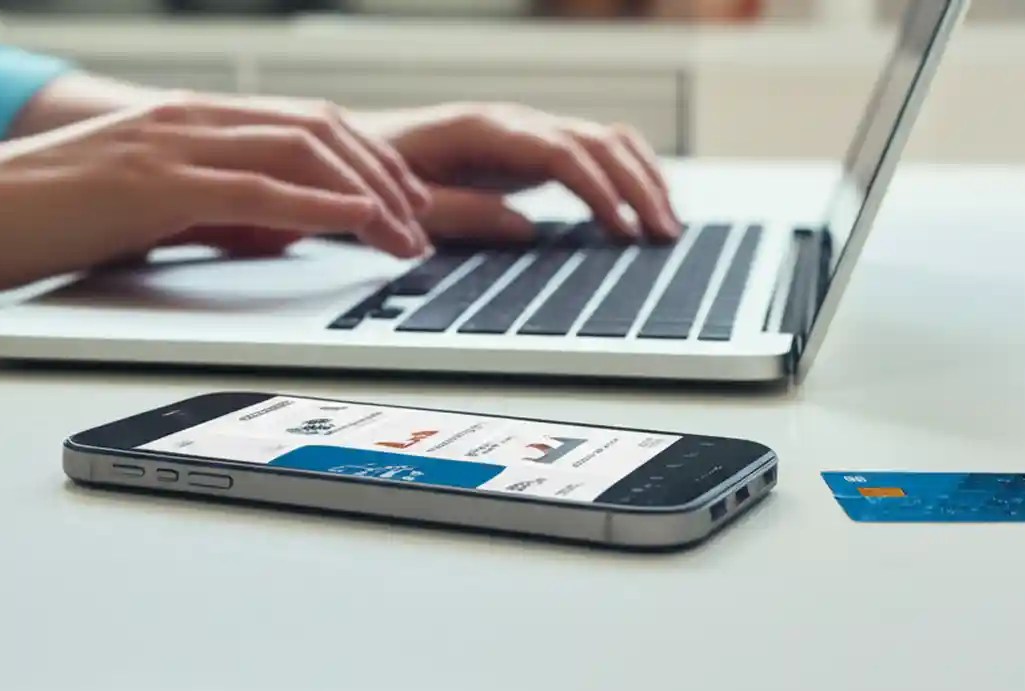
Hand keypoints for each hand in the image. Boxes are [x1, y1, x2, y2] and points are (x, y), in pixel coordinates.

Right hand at [0, 94, 430, 290]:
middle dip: (387, 178)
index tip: (408, 201)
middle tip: (424, 225)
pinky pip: (257, 190)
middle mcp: (195, 119)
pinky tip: (357, 222)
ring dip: (369, 197)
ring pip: (302, 153)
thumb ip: (224, 207)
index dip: (372, 161)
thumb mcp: (160, 204)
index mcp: (198, 119)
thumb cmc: (57, 212)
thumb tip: (289, 230)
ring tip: (405, 237)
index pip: (309, 126)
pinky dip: (318, 206)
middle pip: (322, 132)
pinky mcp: (154, 183)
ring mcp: (176, 144)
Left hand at [364, 103, 683, 241]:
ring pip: (605, 141)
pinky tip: (643, 205)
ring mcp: (528, 132)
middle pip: (597, 142)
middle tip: (663, 234)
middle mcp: (515, 122)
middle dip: (637, 187)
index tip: (623, 228)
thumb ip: (463, 214)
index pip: (561, 152)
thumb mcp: (409, 206)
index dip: (598, 190)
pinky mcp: (533, 149)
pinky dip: (626, 174)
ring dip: (642, 179)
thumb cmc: (377, 179)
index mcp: (485, 130)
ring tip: (667, 225)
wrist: (357, 153)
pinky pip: (593, 151)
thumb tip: (526, 227)